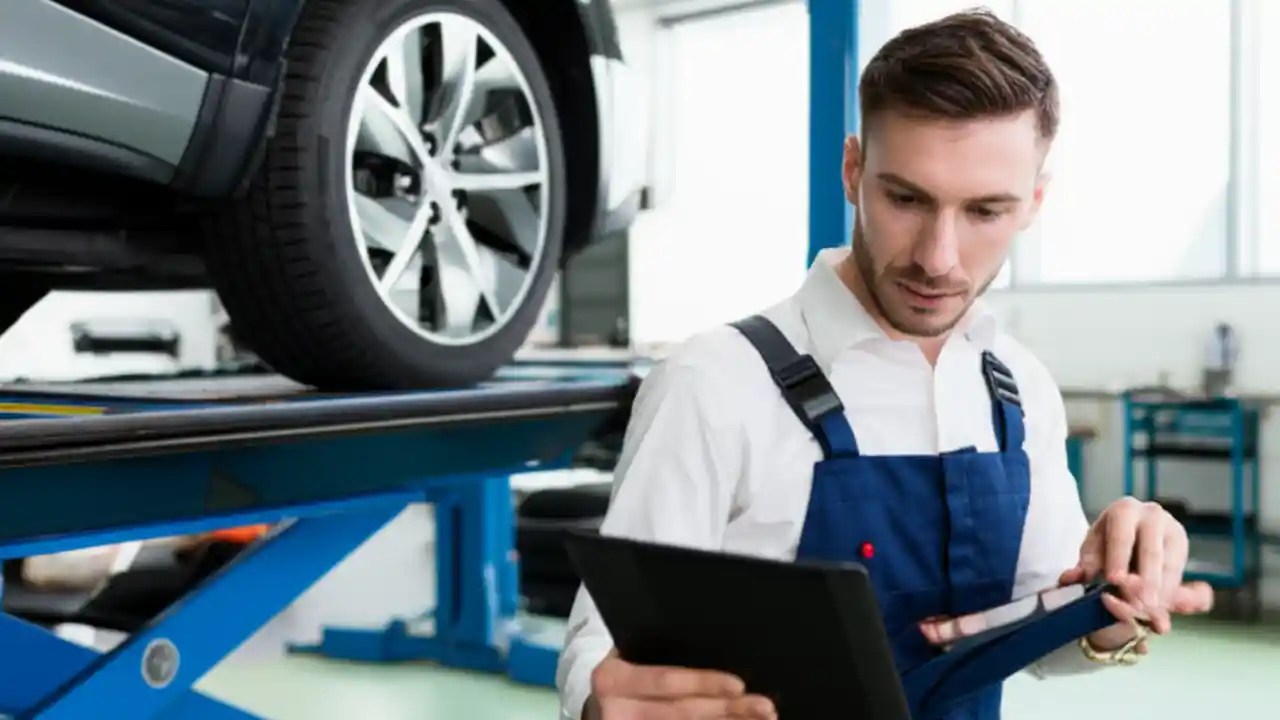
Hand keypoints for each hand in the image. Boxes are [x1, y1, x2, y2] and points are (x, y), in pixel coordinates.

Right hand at [586, 649, 776, 719]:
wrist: (595, 710)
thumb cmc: (624, 676)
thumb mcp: (629, 659)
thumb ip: (658, 656)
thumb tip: (718, 650)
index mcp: (613, 678)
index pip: (666, 681)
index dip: (704, 683)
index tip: (739, 686)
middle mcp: (614, 711)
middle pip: (680, 712)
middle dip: (727, 710)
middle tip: (763, 707)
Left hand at [1058, 497, 1214, 650]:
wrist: (1132, 532)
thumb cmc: (1106, 543)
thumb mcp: (1092, 550)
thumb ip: (1083, 566)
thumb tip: (1068, 580)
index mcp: (1124, 510)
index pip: (1121, 537)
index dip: (1118, 558)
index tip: (1114, 580)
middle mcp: (1152, 516)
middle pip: (1151, 552)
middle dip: (1147, 580)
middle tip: (1142, 604)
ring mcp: (1172, 531)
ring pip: (1170, 567)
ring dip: (1161, 594)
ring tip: (1150, 614)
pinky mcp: (1184, 548)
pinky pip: (1181, 575)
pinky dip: (1173, 596)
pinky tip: (1162, 613)